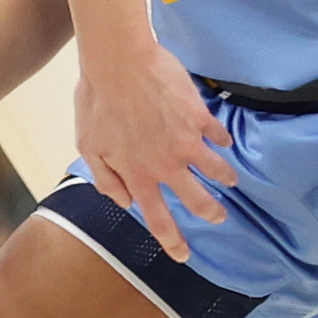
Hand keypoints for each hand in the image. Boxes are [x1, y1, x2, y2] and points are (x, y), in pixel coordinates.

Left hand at [73, 42, 236, 261]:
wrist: (118, 62)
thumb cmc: (96, 101)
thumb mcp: (88, 146)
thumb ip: (105, 178)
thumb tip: (124, 202)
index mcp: (137, 174)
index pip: (157, 218)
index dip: (172, 241)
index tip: (184, 255)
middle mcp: (165, 165)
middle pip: (197, 201)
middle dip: (211, 213)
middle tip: (218, 217)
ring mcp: (186, 141)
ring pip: (216, 170)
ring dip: (225, 178)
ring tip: (229, 179)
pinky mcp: (200, 117)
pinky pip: (218, 134)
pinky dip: (222, 140)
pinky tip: (223, 140)